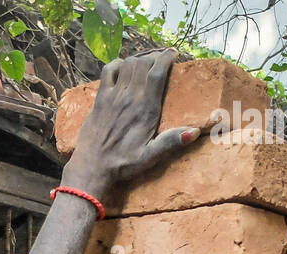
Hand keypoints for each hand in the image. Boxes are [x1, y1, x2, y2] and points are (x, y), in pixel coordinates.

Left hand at [63, 51, 200, 205]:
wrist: (92, 167)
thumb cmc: (122, 164)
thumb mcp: (150, 157)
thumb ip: (171, 143)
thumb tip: (194, 132)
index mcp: (145, 109)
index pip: (157, 72)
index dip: (166, 58)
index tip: (173, 53)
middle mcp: (130, 97)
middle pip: (143, 63)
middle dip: (154, 56)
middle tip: (160, 60)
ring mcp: (113, 95)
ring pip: (128, 64)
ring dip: (138, 59)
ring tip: (146, 63)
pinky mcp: (100, 98)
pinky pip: (108, 70)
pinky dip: (117, 64)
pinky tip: (123, 67)